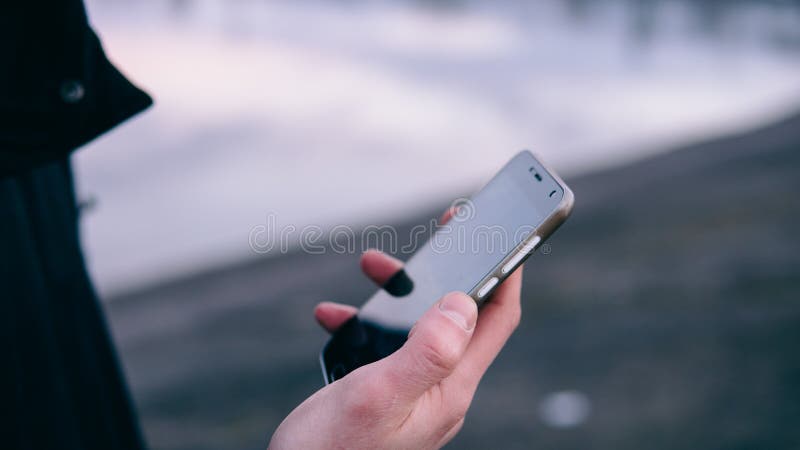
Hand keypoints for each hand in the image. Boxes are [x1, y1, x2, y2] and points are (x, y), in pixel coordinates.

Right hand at [268, 247, 522, 449]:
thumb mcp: (377, 396)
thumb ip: (425, 353)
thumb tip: (464, 303)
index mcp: (449, 388)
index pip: (497, 320)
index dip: (505, 272)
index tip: (500, 231)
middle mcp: (440, 390)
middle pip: (462, 316)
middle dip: (449, 270)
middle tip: (441, 232)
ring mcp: (415, 394)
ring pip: (420, 327)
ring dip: (401, 292)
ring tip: (371, 265)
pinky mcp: (388, 398)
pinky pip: (388, 347)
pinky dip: (366, 324)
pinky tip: (335, 317)